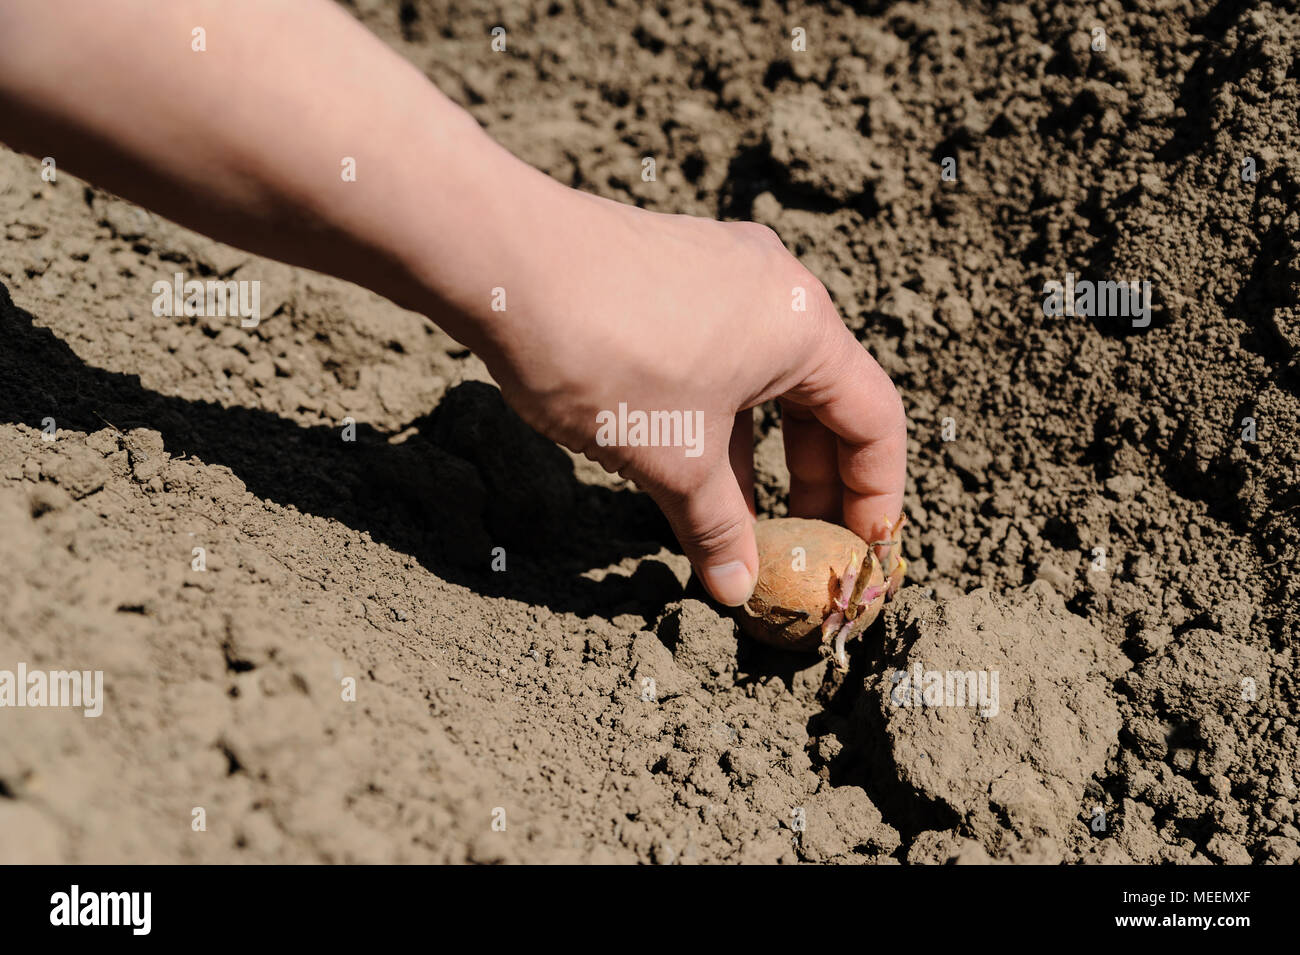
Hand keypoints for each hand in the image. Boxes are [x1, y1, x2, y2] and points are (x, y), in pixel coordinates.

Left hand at [464, 187, 907, 605]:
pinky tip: (685, 464)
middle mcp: (776, 288)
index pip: (874, 421)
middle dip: (813, 480)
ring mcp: (722, 271)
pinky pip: (720, 355)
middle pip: (823, 399)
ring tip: (736, 521)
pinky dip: (716, 416)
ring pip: (763, 380)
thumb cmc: (605, 355)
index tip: (862, 549)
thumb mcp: (672, 459)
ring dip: (756, 455)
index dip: (877, 494)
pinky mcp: (674, 271)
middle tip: (801, 545)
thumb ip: (716, 527)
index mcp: (804, 327)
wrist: (504, 264)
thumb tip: (737, 588)